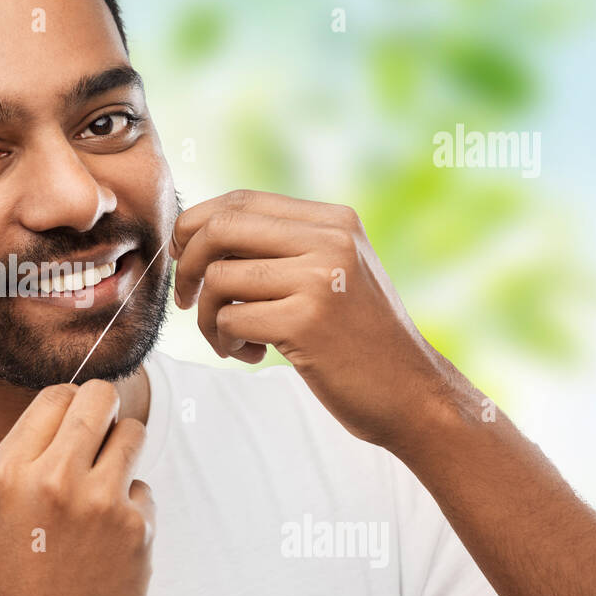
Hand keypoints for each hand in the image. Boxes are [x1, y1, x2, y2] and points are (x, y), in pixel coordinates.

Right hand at [0, 380, 154, 595]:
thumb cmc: (8, 582)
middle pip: (101, 398)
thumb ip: (29, 458)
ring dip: (123, 454)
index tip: (78, 421)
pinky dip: (132, 511)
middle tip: (103, 433)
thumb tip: (76, 409)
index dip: (72, 403)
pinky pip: (144, 493)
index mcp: (8, 471)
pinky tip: (106, 546)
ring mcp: (99, 504)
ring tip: (102, 492)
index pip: (56, 395)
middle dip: (106, 410)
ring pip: (133, 435)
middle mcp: (53, 478)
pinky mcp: (137, 531)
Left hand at [170, 189, 453, 450]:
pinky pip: (229, 319)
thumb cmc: (358, 339)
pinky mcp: (306, 322)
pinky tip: (251, 355)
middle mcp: (330, 239)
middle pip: (219, 229)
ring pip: (218, 279)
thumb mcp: (333, 273)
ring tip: (230, 340)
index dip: (196, 226)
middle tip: (186, 300)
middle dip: (187, 266)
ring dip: (206, 316)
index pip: (240, 200)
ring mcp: (320, 279)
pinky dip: (224, 341)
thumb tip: (198, 231)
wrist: (412, 395)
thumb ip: (282, 246)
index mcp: (334, 220)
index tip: (184, 259)